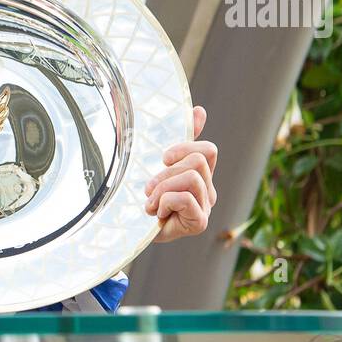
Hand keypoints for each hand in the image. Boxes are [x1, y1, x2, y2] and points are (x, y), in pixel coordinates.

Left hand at [144, 105, 217, 242]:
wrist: (132, 232)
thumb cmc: (146, 198)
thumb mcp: (158, 166)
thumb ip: (180, 141)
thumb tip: (199, 110)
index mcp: (201, 175)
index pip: (208, 150)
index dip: (185, 147)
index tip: (164, 158)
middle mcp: (208, 190)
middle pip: (196, 162)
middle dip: (165, 173)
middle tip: (148, 190)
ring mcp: (206, 206)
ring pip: (191, 177)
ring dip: (163, 189)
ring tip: (151, 203)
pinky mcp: (200, 222)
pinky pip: (184, 198)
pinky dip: (165, 202)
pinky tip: (157, 214)